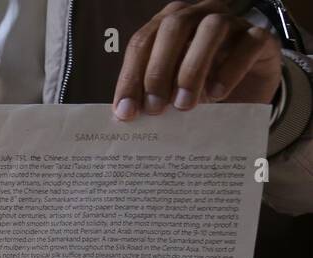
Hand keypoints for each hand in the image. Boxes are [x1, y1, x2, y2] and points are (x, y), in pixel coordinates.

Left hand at [114, 0, 282, 119]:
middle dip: (159, 70)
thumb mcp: (169, 94)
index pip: (142, 42)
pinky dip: (230, 69)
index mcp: (168, 25)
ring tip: (184, 104)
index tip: (126, 112)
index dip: (131, 76)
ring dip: (192, 68)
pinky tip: (217, 94)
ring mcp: (232, 22)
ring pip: (212, 28)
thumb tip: (125, 114)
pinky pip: (248, 43)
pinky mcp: (260, 37)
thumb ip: (149, 96)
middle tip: (155, 108)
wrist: (245, 95)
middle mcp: (199, 16)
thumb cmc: (199, 91)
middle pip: (174, 27)